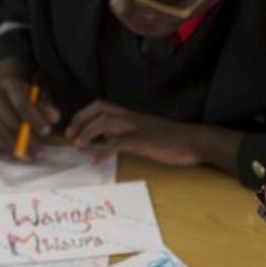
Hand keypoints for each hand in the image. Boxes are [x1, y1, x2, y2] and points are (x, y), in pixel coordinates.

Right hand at [0, 57, 60, 160]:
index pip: (21, 103)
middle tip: (39, 151)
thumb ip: (45, 105)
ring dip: (13, 147)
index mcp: (9, 85)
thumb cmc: (23, 94)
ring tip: (28, 157)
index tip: (47, 131)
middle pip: (8, 120)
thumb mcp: (37, 94)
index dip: (34, 119)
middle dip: (25, 138)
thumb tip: (54, 118)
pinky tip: (12, 158)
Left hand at [67, 100, 206, 165]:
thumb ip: (125, 136)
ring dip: (88, 133)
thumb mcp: (144, 135)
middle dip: (81, 120)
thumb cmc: (172, 141)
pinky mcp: (145, 141)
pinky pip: (120, 143)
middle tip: (69, 135)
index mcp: (131, 115)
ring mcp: (138, 127)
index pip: (102, 106)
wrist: (196, 142)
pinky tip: (96, 160)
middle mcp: (132, 117)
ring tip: (78, 145)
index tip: (72, 128)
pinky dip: (105, 151)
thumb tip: (106, 143)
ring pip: (107, 122)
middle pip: (100, 109)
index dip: (84, 114)